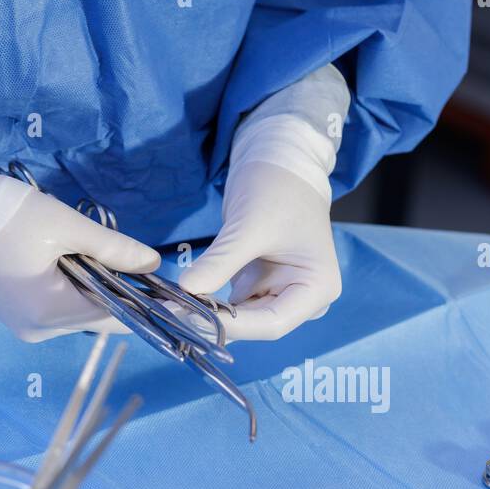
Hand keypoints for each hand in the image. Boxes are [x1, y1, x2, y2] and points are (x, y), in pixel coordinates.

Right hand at [0, 182, 159, 342]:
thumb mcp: (62, 224)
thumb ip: (112, 248)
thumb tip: (152, 264)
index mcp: (53, 314)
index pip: (122, 318)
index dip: (154, 306)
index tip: (183, 296)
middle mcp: (40, 330)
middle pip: (103, 318)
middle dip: (127, 295)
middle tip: (148, 267)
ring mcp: (26, 324)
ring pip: (82, 312)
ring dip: (101, 289)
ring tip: (110, 258)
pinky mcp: (16, 312)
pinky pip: (61, 306)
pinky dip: (78, 288)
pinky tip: (80, 262)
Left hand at [179, 161, 340, 341]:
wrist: (280, 162)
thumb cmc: (279, 188)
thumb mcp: (249, 227)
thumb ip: (220, 262)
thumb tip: (186, 291)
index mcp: (317, 288)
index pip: (273, 323)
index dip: (232, 326)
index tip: (191, 319)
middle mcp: (304, 299)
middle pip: (256, 325)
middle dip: (216, 321)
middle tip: (173, 315)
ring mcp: (282, 293)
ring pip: (241, 318)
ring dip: (208, 315)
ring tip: (172, 309)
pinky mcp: (260, 286)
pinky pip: (232, 304)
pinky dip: (209, 302)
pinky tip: (182, 301)